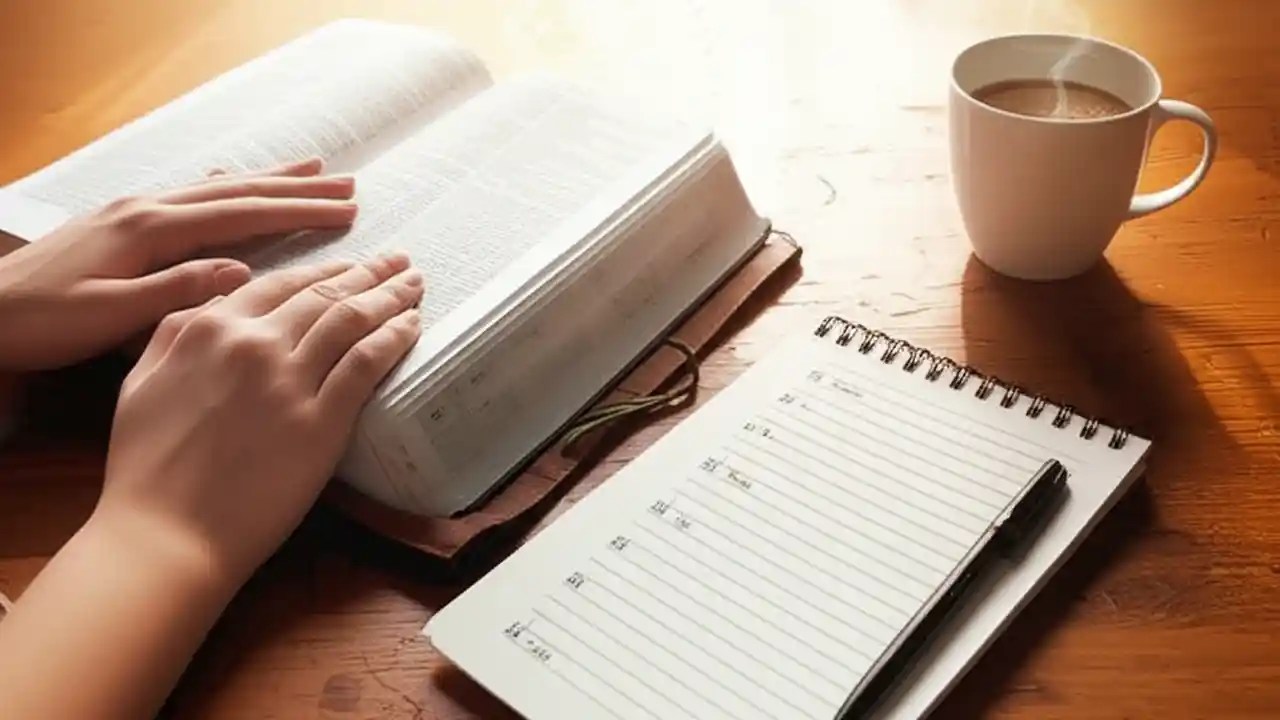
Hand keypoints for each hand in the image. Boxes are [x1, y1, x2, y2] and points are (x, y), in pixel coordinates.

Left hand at [0, 157, 356, 370]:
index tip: (346, 213)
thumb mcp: (109, 315)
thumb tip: (239, 269)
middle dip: (296, 189)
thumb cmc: (41, 321)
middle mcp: (147, 209)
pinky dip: (225, 186)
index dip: (297, 212)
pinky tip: (234, 181)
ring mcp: (133, 210)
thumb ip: (175, 290)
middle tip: (348, 186)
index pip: (240, 216)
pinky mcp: (122, 221)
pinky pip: (190, 195)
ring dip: (267, 180)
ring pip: (216, 188)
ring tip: (312, 170)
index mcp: (150, 230)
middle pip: (237, 192)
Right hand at [96, 254, 422, 586]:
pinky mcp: (322, 422)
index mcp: (210, 328)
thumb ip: (175, 332)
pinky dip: (393, 339)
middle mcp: (255, 344)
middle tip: (399, 261)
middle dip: (370, 273)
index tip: (353, 264)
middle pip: (327, 295)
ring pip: (353, 320)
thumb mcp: (141, 382)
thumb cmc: (145, 467)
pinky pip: (366, 365)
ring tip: (414, 284)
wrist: (166, 533)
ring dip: (390, 297)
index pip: (282, 283)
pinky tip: (411, 326)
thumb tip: (215, 301)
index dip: (325, 270)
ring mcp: (291, 381)